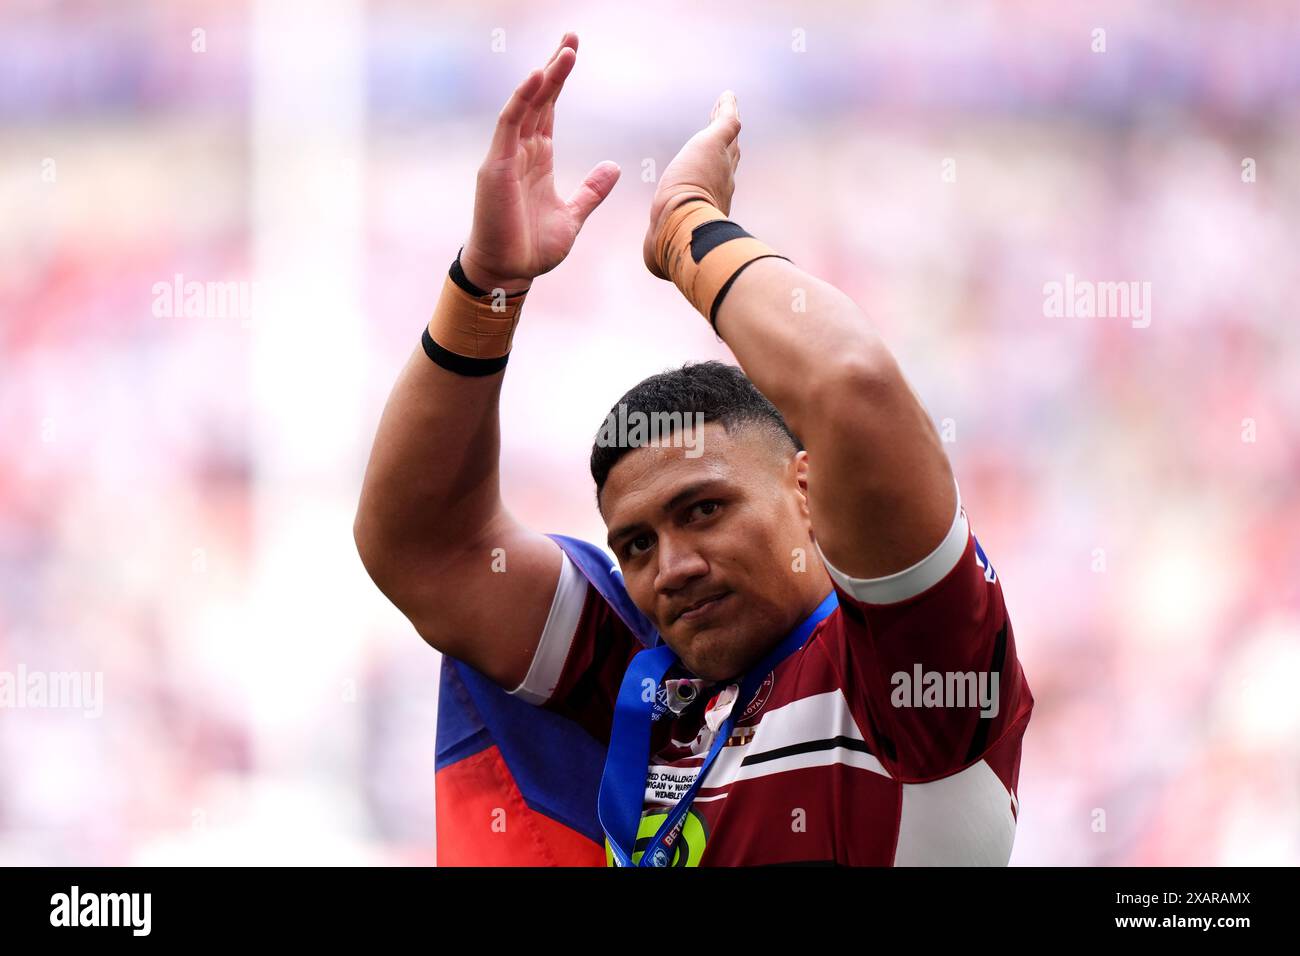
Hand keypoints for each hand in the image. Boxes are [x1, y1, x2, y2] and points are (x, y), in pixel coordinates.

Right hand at [459, 32, 620, 292]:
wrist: (510, 272)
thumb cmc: (533, 248)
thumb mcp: (572, 217)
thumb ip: (591, 191)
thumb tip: (614, 167)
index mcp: (539, 159)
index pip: (549, 108)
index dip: (560, 79)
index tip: (573, 50)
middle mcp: (521, 151)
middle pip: (539, 98)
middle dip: (555, 66)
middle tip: (572, 35)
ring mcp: (507, 156)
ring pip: (526, 105)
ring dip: (545, 77)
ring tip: (565, 51)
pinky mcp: (496, 166)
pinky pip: (509, 124)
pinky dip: (522, 99)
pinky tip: (538, 77)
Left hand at [642, 90, 741, 279]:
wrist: (683, 229)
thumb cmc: (673, 243)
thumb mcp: (662, 247)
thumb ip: (657, 253)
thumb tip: (652, 266)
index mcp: (710, 204)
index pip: (715, 185)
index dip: (715, 176)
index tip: (714, 170)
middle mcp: (722, 183)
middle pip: (727, 159)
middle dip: (729, 148)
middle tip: (729, 132)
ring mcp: (720, 163)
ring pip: (726, 139)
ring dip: (726, 123)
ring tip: (726, 107)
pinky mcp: (714, 144)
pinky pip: (726, 121)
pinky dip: (727, 108)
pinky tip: (727, 96)